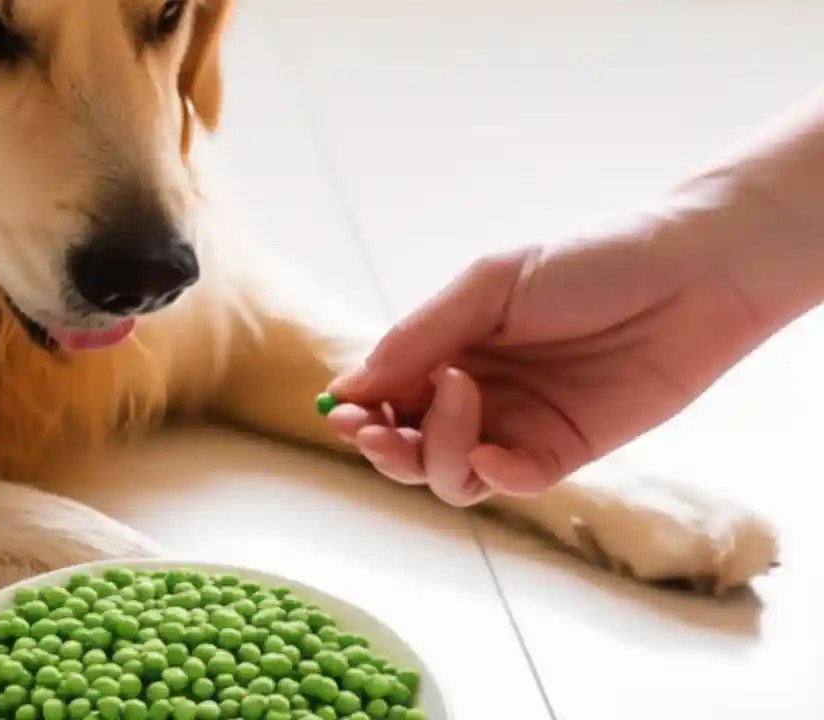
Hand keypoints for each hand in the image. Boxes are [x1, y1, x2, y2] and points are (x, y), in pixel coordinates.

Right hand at [326, 215, 771, 506]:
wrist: (687, 276)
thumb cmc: (585, 264)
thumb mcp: (487, 286)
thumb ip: (418, 337)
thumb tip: (346, 388)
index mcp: (445, 350)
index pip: (383, 396)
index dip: (358, 411)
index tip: (345, 413)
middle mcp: (472, 395)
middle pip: (405, 447)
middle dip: (384, 447)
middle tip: (381, 432)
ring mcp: (515, 426)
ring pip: (448, 475)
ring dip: (436, 454)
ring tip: (460, 401)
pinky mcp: (561, 452)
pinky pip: (510, 484)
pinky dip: (494, 476)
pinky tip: (495, 454)